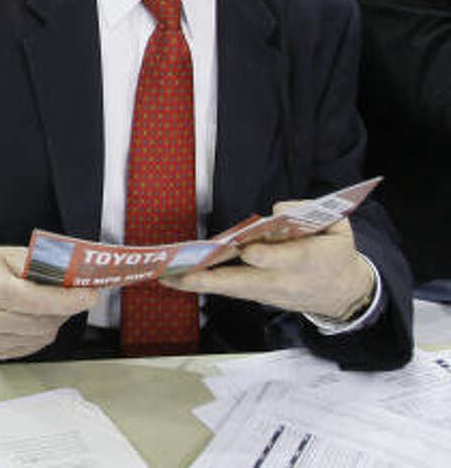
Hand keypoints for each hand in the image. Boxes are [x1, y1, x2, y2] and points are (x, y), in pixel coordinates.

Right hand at [0, 246, 98, 359]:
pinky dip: (43, 330)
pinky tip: (35, 315)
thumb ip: (41, 264)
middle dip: (66, 307)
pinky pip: (35, 345)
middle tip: (75, 293)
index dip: (68, 299)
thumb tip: (73, 276)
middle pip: (44, 321)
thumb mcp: (11, 253)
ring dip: (55, 319)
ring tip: (49, 302)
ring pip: (43, 336)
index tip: (90, 295)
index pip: (36, 300)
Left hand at [161, 205, 376, 320]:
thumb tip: (276, 211)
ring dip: (198, 284)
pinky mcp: (257, 296)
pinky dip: (203, 285)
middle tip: (182, 275)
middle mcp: (282, 281)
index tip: (246, 250)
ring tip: (166, 276)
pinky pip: (227, 290)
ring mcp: (268, 293)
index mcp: (307, 262)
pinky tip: (177, 278)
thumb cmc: (335, 254)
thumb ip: (309, 211)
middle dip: (212, 279)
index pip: (282, 259)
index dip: (264, 256)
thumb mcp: (338, 227)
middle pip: (244, 283)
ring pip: (229, 290)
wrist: (341, 293)